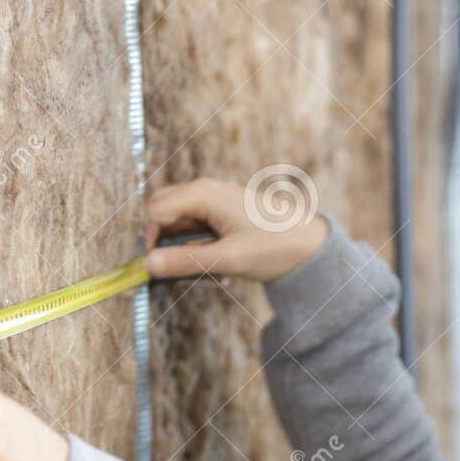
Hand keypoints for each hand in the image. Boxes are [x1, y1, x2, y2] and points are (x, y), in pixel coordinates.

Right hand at [145, 177, 329, 282]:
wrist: (311, 246)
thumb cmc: (274, 248)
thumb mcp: (227, 260)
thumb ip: (185, 262)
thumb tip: (148, 265)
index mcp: (203, 194)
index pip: (155, 211)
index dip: (150, 240)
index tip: (158, 269)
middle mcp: (204, 190)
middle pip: (161, 210)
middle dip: (161, 240)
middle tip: (177, 270)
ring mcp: (213, 200)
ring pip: (176, 220)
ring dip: (178, 246)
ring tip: (202, 270)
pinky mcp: (221, 212)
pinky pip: (193, 226)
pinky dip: (193, 245)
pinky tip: (213, 265)